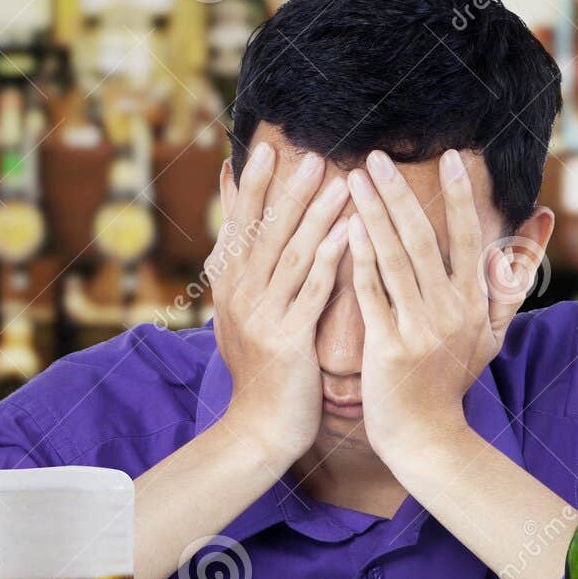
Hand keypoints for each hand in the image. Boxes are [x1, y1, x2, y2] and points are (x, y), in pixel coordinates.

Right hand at [211, 142, 349, 464]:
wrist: (259, 429)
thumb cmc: (261, 368)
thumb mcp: (240, 312)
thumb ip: (239, 266)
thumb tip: (233, 225)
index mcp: (228, 286)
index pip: (238, 225)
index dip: (251, 187)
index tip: (266, 149)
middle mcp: (238, 296)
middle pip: (264, 232)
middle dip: (286, 190)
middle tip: (311, 154)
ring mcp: (260, 317)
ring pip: (290, 255)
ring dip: (315, 215)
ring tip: (340, 181)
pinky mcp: (286, 340)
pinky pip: (312, 291)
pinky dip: (331, 258)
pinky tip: (350, 233)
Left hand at [347, 148, 531, 464]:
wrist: (427, 437)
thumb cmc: (452, 380)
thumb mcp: (493, 332)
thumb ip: (512, 278)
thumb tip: (543, 222)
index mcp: (474, 303)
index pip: (466, 238)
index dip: (458, 197)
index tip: (449, 157)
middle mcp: (450, 311)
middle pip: (423, 240)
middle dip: (400, 194)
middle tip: (377, 156)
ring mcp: (420, 329)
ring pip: (395, 259)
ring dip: (374, 215)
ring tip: (354, 179)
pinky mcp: (389, 346)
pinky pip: (373, 293)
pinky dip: (361, 258)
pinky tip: (348, 227)